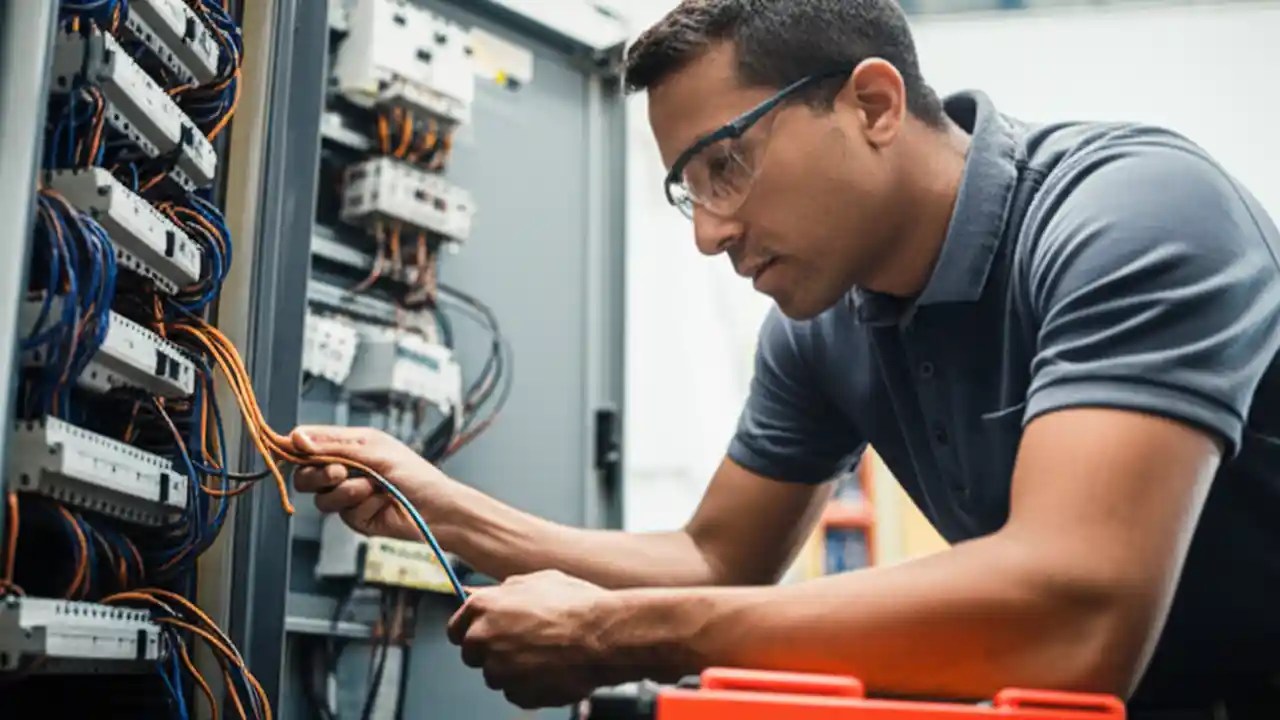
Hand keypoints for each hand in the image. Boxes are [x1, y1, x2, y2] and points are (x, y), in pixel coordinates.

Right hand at [290, 425, 456, 540]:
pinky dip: (363, 505)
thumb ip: (333, 446)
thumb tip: (296, 437)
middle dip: (318, 474)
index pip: (310, 444)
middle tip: (339, 472)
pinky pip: (343, 513)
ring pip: (321, 497)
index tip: (293, 448)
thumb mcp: (373, 451)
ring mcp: (348, 496)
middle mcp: (345, 471)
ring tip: (373, 487)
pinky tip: (382, 501)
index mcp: (349, 447)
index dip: (297, 447)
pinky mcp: (354, 518)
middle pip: (305, 474)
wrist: (436, 508)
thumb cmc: (414, 474)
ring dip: (347, 491)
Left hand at [448, 570, 613, 708]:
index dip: (471, 631)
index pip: (456, 628)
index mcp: (483, 607)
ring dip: (513, 670)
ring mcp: (498, 669)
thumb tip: (493, 593)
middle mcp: (484, 638)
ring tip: (545, 655)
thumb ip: (507, 591)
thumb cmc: (577, 605)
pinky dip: (529, 686)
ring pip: (496, 676)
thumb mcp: (539, 580)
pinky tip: (551, 670)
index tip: (482, 635)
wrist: (603, 636)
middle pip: (473, 655)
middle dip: (492, 651)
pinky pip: (516, 693)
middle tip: (522, 644)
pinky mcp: (516, 693)